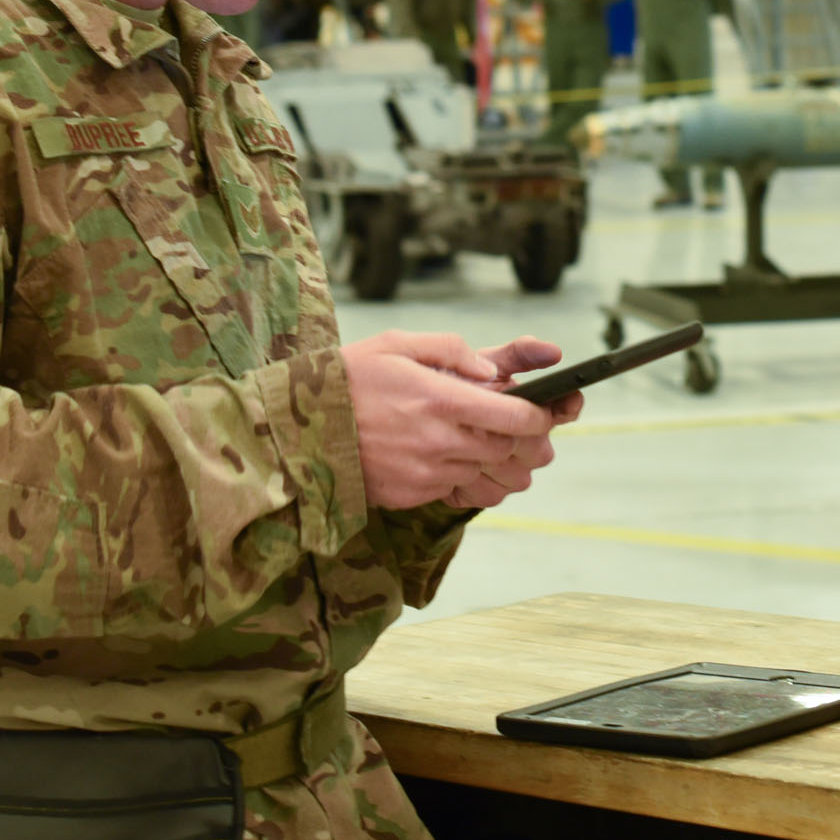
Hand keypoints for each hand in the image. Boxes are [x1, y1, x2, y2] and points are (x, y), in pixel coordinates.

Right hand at [341, 331, 577, 510]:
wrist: (297, 429)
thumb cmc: (349, 379)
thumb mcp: (398, 345)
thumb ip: (451, 351)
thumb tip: (491, 369)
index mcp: (440, 399)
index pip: (515, 417)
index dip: (539, 416)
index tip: (542, 410)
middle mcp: (438, 441)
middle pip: (507, 449)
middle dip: (518, 437)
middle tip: (513, 424)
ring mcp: (425, 473)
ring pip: (483, 471)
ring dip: (487, 456)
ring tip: (470, 435)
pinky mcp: (410, 495)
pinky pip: (452, 488)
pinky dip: (457, 472)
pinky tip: (439, 452)